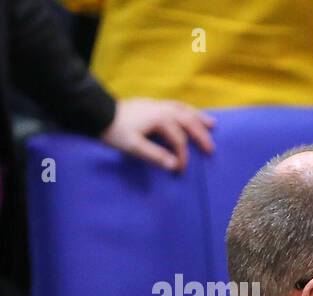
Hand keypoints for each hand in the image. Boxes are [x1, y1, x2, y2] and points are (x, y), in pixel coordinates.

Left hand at [100, 97, 214, 172]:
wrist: (97, 113)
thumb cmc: (115, 131)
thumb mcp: (133, 146)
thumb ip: (155, 156)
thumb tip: (174, 166)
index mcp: (160, 119)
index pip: (179, 140)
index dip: (182, 156)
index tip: (180, 170)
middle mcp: (163, 109)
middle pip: (188, 121)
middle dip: (201, 135)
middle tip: (211, 149)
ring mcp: (157, 104)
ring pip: (184, 109)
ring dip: (199, 117)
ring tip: (212, 124)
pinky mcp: (151, 104)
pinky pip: (176, 105)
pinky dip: (187, 110)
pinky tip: (190, 113)